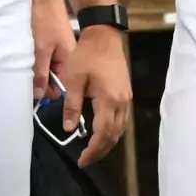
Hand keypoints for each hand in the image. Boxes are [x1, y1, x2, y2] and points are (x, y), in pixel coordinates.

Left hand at [31, 0, 75, 100]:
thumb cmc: (46, 20)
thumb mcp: (42, 49)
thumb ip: (41, 72)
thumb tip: (40, 94)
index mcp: (69, 60)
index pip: (61, 86)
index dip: (47, 92)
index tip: (32, 95)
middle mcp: (66, 57)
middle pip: (52, 78)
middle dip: (39, 81)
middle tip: (23, 82)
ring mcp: (57, 49)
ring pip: (45, 68)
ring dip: (35, 69)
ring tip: (21, 69)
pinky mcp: (49, 42)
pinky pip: (42, 57)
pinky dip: (34, 59)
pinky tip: (24, 57)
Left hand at [63, 26, 132, 167]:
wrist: (104, 35)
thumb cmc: (87, 55)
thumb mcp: (73, 80)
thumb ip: (72, 105)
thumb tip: (68, 128)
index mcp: (108, 100)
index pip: (102, 134)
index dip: (92, 150)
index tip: (82, 160)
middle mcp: (121, 102)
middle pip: (114, 135)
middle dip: (101, 150)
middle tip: (86, 159)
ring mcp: (126, 97)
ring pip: (121, 128)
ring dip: (108, 142)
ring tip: (94, 149)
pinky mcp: (126, 92)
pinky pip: (123, 119)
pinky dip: (113, 130)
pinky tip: (103, 131)